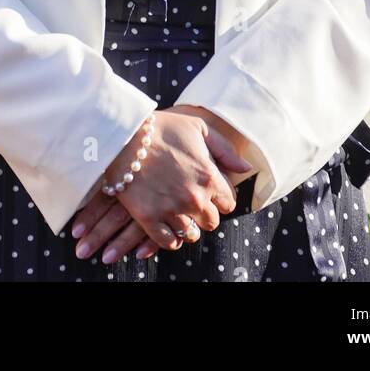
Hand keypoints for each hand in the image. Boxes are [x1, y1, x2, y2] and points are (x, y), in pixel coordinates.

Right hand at [70, 107, 254, 264]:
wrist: (124, 135)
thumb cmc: (162, 128)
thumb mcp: (198, 128)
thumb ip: (225, 149)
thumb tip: (245, 168)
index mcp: (209, 177)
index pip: (228, 203)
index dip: (219, 197)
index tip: (209, 192)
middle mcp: (195, 198)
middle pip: (211, 221)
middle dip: (205, 212)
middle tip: (192, 202)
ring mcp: (172, 210)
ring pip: (191, 234)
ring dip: (189, 225)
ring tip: (180, 214)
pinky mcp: (150, 218)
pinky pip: (168, 242)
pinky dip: (171, 238)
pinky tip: (168, 227)